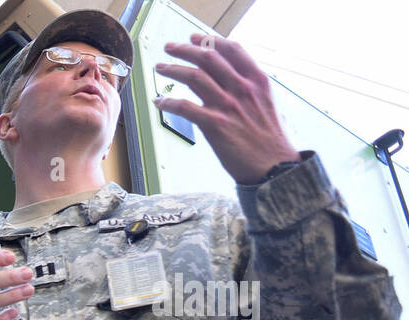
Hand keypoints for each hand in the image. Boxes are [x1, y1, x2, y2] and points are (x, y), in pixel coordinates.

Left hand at [154, 33, 300, 183]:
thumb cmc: (270, 140)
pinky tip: (159, 100)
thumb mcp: (267, 104)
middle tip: (169, 48)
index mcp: (258, 80)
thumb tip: (232, 82)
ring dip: (173, 69)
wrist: (274, 167)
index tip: (195, 38)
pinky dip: (168, 101)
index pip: (232, 49)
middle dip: (185, 49)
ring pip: (195, 77)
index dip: (210, 40)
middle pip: (209, 58)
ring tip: (160, 67)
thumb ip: (249, 90)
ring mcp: (228, 105)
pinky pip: (185, 107)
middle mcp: (243, 88)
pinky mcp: (215, 125)